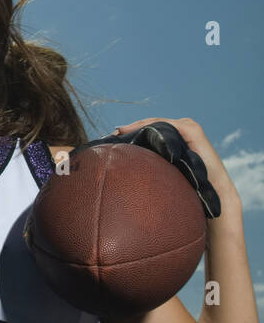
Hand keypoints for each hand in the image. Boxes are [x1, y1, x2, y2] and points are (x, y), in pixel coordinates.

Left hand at [106, 119, 235, 218]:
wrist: (213, 199)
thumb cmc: (188, 193)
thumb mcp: (163, 180)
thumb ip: (148, 173)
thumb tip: (118, 176)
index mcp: (171, 142)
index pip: (146, 131)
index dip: (129, 132)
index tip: (109, 138)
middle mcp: (179, 134)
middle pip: (149, 125)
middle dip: (130, 128)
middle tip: (111, 134)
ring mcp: (187, 130)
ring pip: (157, 122)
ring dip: (138, 125)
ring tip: (120, 131)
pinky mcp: (193, 131)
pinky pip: (168, 124)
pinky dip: (152, 125)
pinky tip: (137, 130)